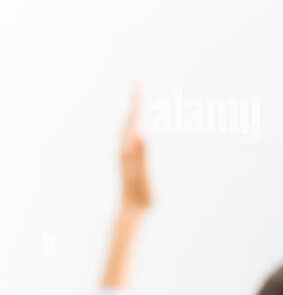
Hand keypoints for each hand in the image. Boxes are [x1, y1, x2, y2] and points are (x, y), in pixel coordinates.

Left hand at [119, 88, 151, 214]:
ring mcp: (125, 155)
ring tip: (137, 102)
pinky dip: (134, 126)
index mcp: (129, 148)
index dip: (137, 101)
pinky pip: (130, 137)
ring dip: (133, 113)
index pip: (134, 119)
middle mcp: (124, 148)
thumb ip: (143, 154)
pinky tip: (136, 129)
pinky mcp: (128, 161)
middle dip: (135, 102)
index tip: (138, 83)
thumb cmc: (142, 194)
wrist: (131, 210)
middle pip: (129, 119)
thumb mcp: (146, 174)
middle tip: (138, 84)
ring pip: (127, 128)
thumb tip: (141, 135)